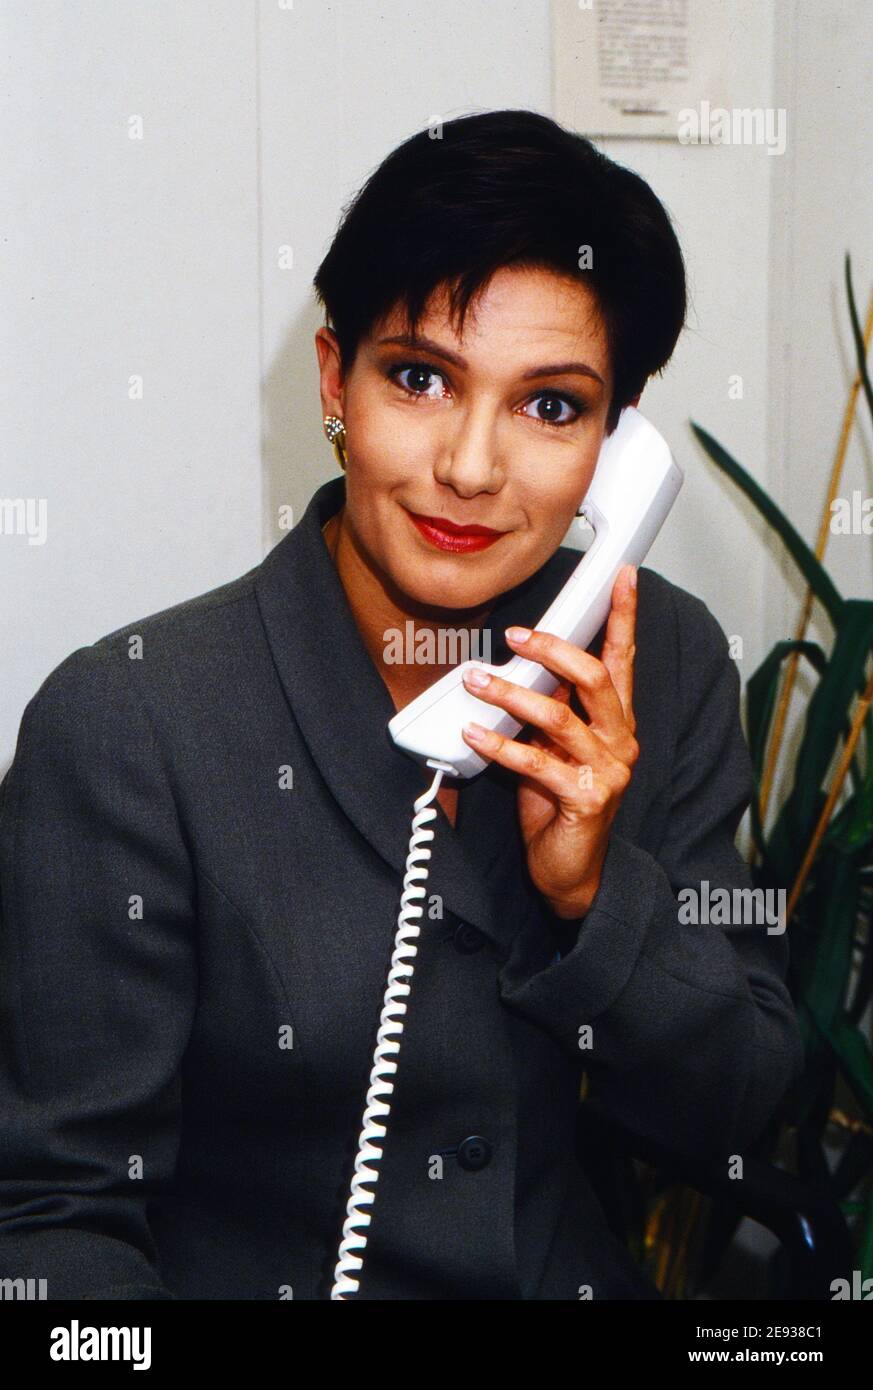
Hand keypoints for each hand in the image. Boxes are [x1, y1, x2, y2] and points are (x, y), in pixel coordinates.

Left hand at [460, 564, 638, 918]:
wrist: (573, 872)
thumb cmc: (561, 806)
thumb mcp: (554, 748)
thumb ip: (549, 710)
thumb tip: (519, 670)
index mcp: (616, 722)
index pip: (621, 659)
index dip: (623, 616)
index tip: (622, 577)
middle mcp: (620, 740)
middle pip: (593, 677)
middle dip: (552, 649)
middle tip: (513, 634)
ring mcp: (607, 770)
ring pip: (559, 716)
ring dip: (511, 693)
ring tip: (476, 680)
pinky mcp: (585, 799)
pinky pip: (537, 762)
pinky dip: (499, 745)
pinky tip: (473, 734)